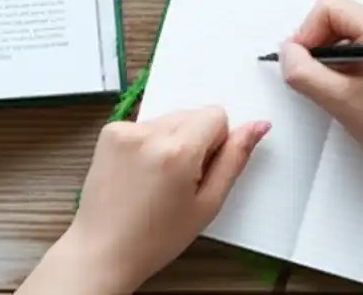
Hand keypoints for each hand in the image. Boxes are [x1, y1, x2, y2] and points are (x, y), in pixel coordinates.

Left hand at [17, 107, 270, 293]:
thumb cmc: (156, 236)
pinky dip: (149, 143)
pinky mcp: (108, 132)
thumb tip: (258, 126)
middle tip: (181, 180)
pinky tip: (141, 173)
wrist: (104, 247)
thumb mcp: (208, 203)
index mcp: (177, 151)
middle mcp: (147, 132)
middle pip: (192, 114)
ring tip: (159, 179)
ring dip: (172, 141)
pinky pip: (144, 125)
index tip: (203, 171)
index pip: (216, 115)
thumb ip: (235, 159)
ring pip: (168, 118)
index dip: (217, 143)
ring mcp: (123, 130)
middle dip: (195, 141)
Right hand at [279, 0, 362, 187]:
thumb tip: (285, 50)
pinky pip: (362, 39)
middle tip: (313, 76)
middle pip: (339, 15)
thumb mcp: (338, 100)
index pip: (330, 8)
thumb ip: (302, 71)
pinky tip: (349, 83)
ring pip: (348, 28)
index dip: (307, 32)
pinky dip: (346, 57)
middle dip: (318, 43)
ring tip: (334, 83)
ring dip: (331, 52)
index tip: (300, 63)